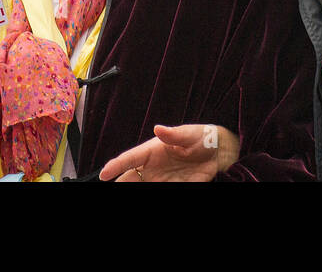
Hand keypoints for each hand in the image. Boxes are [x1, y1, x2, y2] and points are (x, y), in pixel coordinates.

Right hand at [99, 124, 238, 181]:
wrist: (218, 153)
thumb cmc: (201, 138)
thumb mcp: (189, 134)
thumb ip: (174, 134)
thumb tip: (158, 129)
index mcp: (152, 150)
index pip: (129, 158)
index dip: (114, 166)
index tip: (104, 174)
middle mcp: (152, 167)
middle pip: (129, 178)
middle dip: (119, 184)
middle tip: (114, 187)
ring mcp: (159, 179)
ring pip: (140, 187)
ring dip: (131, 189)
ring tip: (122, 192)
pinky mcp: (172, 187)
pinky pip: (157, 192)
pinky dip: (150, 192)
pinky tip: (150, 189)